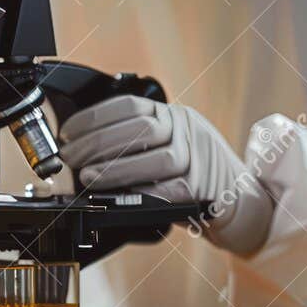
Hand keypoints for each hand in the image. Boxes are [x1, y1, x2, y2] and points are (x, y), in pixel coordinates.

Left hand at [61, 97, 274, 254]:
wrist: (239, 201)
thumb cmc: (192, 177)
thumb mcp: (166, 147)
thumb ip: (134, 143)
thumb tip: (82, 149)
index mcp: (174, 116)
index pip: (129, 106)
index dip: (93, 118)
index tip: (67, 133)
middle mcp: (188, 130)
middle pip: (140, 129)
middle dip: (97, 143)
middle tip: (71, 158)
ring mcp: (199, 158)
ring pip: (155, 158)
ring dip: (114, 169)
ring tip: (87, 177)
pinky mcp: (202, 189)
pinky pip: (168, 189)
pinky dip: (139, 193)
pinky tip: (116, 196)